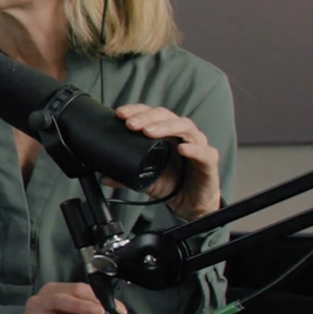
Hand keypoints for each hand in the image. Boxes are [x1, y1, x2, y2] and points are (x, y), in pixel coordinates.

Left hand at [113, 103, 221, 220]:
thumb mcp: (145, 178)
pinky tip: (182, 148)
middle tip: (131, 124)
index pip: (150, 114)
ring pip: (185, 127)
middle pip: (166, 116)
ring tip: (149, 132)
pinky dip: (194, 149)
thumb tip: (103, 177)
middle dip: (147, 117)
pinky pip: (205, 152)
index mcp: (165, 133)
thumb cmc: (172, 183)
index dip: (136, 110)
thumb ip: (125, 176)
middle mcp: (181, 134)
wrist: (191, 202)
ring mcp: (197, 145)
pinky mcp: (209, 161)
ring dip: (166, 127)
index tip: (120, 114)